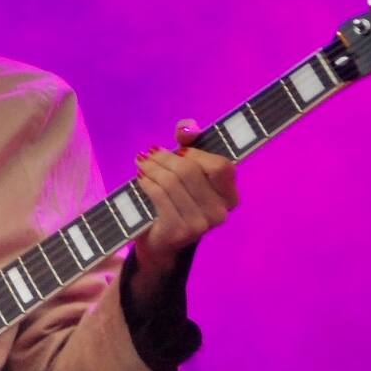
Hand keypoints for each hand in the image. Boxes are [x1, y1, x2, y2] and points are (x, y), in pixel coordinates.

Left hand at [132, 118, 238, 278]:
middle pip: (191, 171)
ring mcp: (200, 225)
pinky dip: (146, 183)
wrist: (160, 243)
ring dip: (152, 168)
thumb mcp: (186, 172)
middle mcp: (221, 213)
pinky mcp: (178, 231)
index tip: (180, 150)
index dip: (198, 153)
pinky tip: (140, 179)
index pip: (221, 165)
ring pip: (172, 181)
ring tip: (142, 163)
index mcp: (230, 197)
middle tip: (150, 153)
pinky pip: (159, 195)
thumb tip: (188, 127)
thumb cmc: (176, 202)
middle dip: (166, 157)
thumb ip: (191, 144)